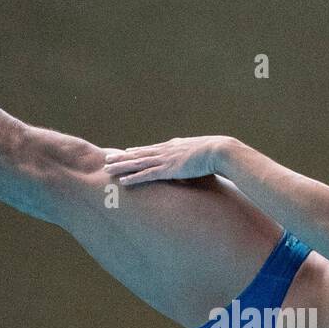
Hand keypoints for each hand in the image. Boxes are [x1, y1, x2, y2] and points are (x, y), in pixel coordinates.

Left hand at [103, 135, 233, 185]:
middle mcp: (166, 150)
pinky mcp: (169, 170)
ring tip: (107, 168)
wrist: (220, 150)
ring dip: (122, 166)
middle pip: (139, 153)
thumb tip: (196, 162)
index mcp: (174, 146)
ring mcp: (166, 160)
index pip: (151, 148)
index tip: (126, 151)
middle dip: (122, 156)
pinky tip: (123, 181)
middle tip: (108, 158)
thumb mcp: (203, 154)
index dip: (137, 151)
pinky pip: (147, 175)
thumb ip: (195, 158)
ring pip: (138, 163)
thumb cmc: (217, 154)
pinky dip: (134, 178)